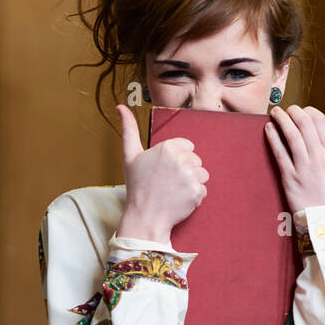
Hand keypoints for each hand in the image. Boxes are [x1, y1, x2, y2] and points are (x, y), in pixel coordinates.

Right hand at [115, 104, 208, 240]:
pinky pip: (204, 190)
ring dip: (192, 183)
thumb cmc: (137, 187)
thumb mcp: (130, 156)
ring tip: (175, 192)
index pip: (188, 147)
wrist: (144, 218)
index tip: (165, 171)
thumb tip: (120, 106)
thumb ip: (129, 129)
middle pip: (196, 160)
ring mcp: (190, 177)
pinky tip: (179, 200)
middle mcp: (180, 160)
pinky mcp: (197, 192)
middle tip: (168, 183)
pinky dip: (194, 197)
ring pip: (202, 174)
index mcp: (167, 147)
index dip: (178, 159)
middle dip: (186, 171)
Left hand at [265, 105, 324, 214]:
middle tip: (287, 109)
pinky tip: (268, 129)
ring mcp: (305, 167)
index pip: (321, 122)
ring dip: (282, 120)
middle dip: (295, 112)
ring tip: (275, 113)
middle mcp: (320, 157)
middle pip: (305, 124)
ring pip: (292, 135)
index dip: (310, 112)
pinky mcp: (290, 178)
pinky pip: (280, 153)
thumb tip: (317, 140)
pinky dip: (274, 138)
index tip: (303, 111)